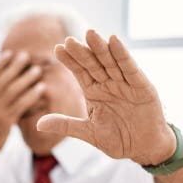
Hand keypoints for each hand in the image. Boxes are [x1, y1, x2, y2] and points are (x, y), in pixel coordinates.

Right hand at [0, 50, 45, 158]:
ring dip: (26, 78)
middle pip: (3, 79)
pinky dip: (31, 94)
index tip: (9, 54)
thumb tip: (2, 86)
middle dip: (15, 66)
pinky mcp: (5, 121)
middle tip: (26, 56)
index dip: (0, 64)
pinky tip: (41, 88)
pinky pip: (21, 104)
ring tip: (37, 70)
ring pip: (13, 90)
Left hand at [36, 31, 174, 165]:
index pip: (80, 72)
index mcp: (94, 92)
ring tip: (90, 34)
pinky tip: (114, 41)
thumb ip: (66, 125)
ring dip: (101, 48)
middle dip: (82, 52)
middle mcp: (108, 83)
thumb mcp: (88, 133)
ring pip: (110, 62)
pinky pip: (130, 68)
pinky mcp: (142, 86)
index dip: (70, 61)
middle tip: (69, 40)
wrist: (143, 148)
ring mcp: (125, 83)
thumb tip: (38, 124)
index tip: (57, 49)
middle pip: (93, 64)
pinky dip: (123, 55)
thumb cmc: (118, 139)